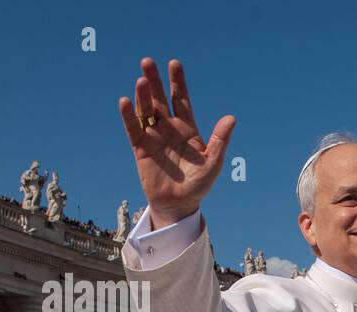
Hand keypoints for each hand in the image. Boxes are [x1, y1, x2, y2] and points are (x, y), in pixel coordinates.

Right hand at [118, 59, 235, 228]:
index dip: (177, 82)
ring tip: (141, 81)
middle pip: (160, 99)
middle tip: (147, 61)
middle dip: (155, 81)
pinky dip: (128, 116)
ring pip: (146, 111)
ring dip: (142, 96)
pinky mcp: (140, 148)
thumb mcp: (213, 163)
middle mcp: (169, 128)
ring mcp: (154, 137)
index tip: (174, 64)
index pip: (181, 100)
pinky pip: (133, 129)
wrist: (178, 204)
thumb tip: (231, 118)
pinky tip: (125, 102)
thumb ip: (219, 140)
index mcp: (187, 129)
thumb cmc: (199, 185)